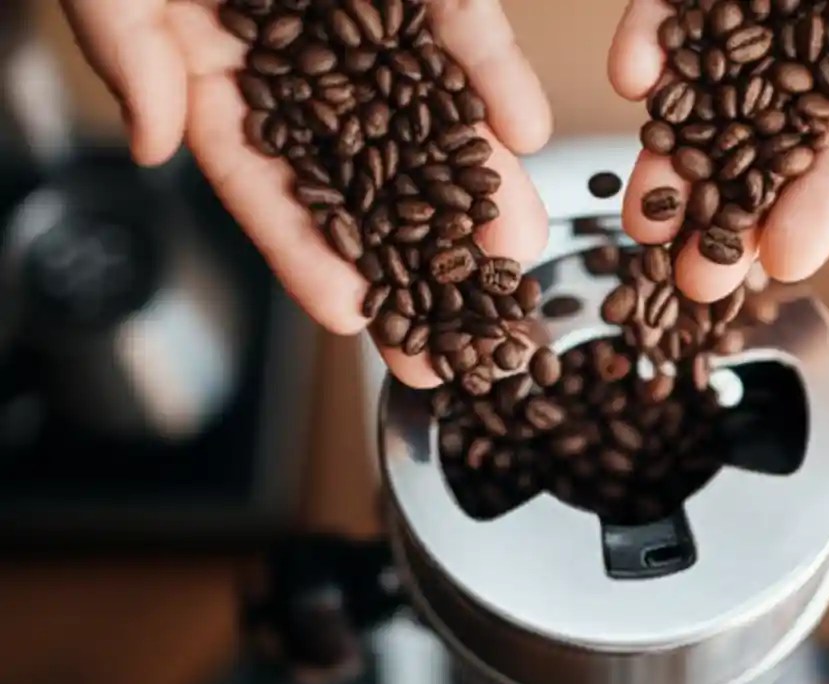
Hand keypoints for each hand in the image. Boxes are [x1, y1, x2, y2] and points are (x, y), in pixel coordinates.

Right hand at [59, 0, 552, 386]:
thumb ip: (124, 52)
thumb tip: (150, 145)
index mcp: (218, 80)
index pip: (267, 185)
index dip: (307, 253)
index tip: (354, 318)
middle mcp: (300, 64)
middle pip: (363, 175)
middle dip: (415, 254)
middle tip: (463, 330)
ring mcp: (361, 23)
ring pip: (425, 116)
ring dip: (474, 184)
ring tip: (517, 252)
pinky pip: (457, 29)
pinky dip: (490, 76)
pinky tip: (525, 132)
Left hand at [609, 0, 828, 301]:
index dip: (819, 206)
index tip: (784, 262)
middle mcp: (812, 50)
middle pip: (763, 144)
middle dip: (725, 213)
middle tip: (691, 279)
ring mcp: (752, 12)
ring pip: (703, 93)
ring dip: (671, 154)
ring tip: (640, 215)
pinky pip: (669, 9)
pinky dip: (650, 41)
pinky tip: (632, 82)